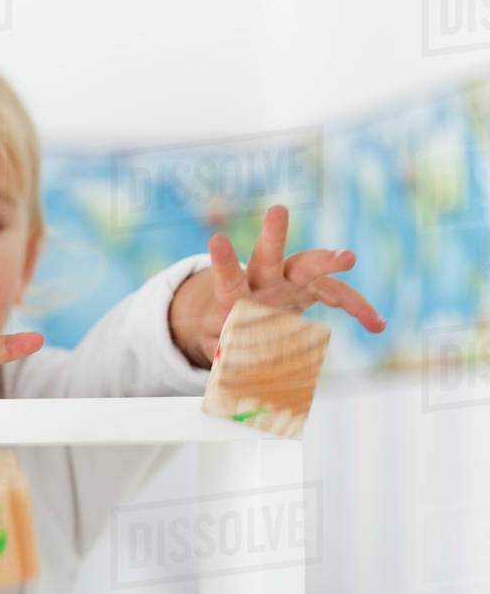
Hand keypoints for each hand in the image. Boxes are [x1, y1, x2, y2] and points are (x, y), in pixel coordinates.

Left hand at [169, 204, 386, 368]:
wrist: (239, 315)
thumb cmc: (224, 330)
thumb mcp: (217, 343)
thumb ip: (219, 355)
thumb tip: (218, 382)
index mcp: (233, 294)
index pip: (228, 278)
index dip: (224, 261)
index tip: (217, 239)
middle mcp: (261, 280)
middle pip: (266, 256)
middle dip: (273, 234)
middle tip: (277, 211)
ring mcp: (287, 281)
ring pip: (305, 264)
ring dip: (326, 259)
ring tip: (349, 257)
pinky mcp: (309, 289)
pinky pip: (337, 295)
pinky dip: (356, 307)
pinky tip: (376, 324)